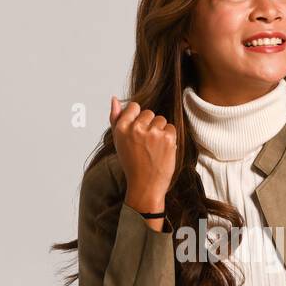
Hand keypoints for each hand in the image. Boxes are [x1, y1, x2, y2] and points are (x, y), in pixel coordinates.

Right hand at [109, 96, 176, 211]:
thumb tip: (114, 99)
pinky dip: (170, 138)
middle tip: (146, 145)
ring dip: (160, 132)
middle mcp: (135, 128)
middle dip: (150, 126)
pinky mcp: (166, 138)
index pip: (134, 106)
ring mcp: (152, 133)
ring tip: (154, 148)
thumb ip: (116, 118)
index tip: (139, 132)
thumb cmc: (132, 164)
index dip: (138, 118)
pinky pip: (171, 128)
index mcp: (121, 128)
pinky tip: (162, 151)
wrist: (145, 186)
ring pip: (161, 120)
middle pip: (149, 113)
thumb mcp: (118, 141)